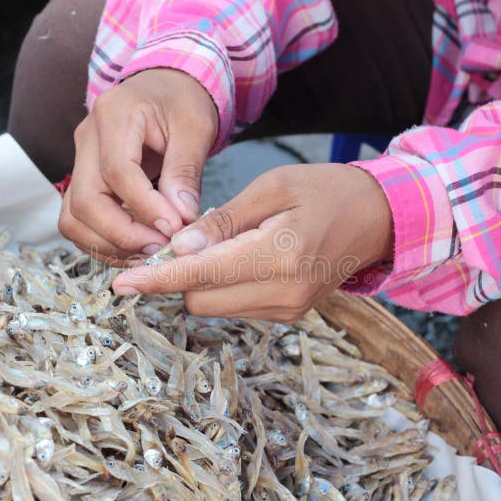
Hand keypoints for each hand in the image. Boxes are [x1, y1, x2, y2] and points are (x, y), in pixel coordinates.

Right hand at [58, 69, 217, 264]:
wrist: (165, 87)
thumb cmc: (182, 101)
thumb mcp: (196, 129)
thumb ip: (185, 173)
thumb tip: (182, 220)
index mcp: (114, 114)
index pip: (118, 172)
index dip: (145, 207)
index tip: (174, 228)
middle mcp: (86, 138)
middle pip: (85, 201)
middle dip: (122, 234)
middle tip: (161, 248)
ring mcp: (79, 161)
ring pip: (73, 218)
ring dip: (109, 245)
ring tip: (150, 252)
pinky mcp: (82, 181)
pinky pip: (80, 221)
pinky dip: (105, 242)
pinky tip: (138, 247)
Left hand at [112, 163, 393, 321]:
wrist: (379, 219)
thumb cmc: (327, 191)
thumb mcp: (273, 187)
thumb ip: (223, 221)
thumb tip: (178, 247)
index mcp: (279, 255)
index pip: (201, 274)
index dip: (157, 278)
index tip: (121, 284)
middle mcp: (283, 293)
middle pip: (199, 299)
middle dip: (179, 274)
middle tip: (178, 240)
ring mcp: (288, 309)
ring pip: (213, 307)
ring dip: (200, 280)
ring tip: (220, 242)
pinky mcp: (288, 314)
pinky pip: (234, 307)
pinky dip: (222, 286)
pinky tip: (236, 257)